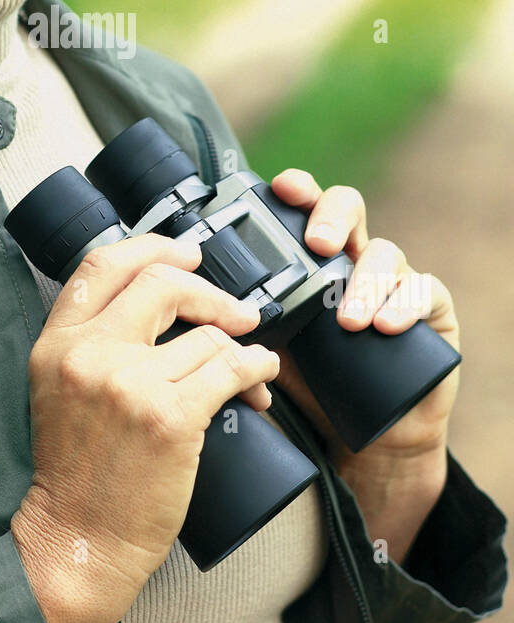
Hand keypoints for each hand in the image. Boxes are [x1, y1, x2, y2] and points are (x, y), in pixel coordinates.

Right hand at [11, 233, 280, 622]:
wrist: (77, 540)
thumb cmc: (76, 473)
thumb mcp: (59, 390)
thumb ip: (90, 344)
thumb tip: (157, 303)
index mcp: (57, 343)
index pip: (102, 265)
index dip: (152, 245)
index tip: (186, 251)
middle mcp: (89, 354)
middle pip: (161, 283)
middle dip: (209, 291)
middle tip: (234, 309)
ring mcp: (130, 383)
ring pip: (205, 334)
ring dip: (240, 344)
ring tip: (251, 363)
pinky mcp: (170, 416)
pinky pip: (228, 369)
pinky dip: (255, 367)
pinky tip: (260, 376)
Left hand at [267, 169, 459, 466]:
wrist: (368, 434)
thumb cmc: (313, 380)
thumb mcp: (269, 345)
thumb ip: (240, 321)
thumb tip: (195, 308)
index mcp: (311, 255)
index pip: (304, 207)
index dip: (297, 189)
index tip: (281, 188)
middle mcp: (352, 256)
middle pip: (347, 207)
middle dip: (331, 217)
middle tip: (318, 245)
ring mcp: (393, 278)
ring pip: (386, 252)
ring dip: (365, 281)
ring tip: (348, 319)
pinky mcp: (428, 309)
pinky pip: (423, 292)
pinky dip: (404, 304)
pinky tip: (386, 324)